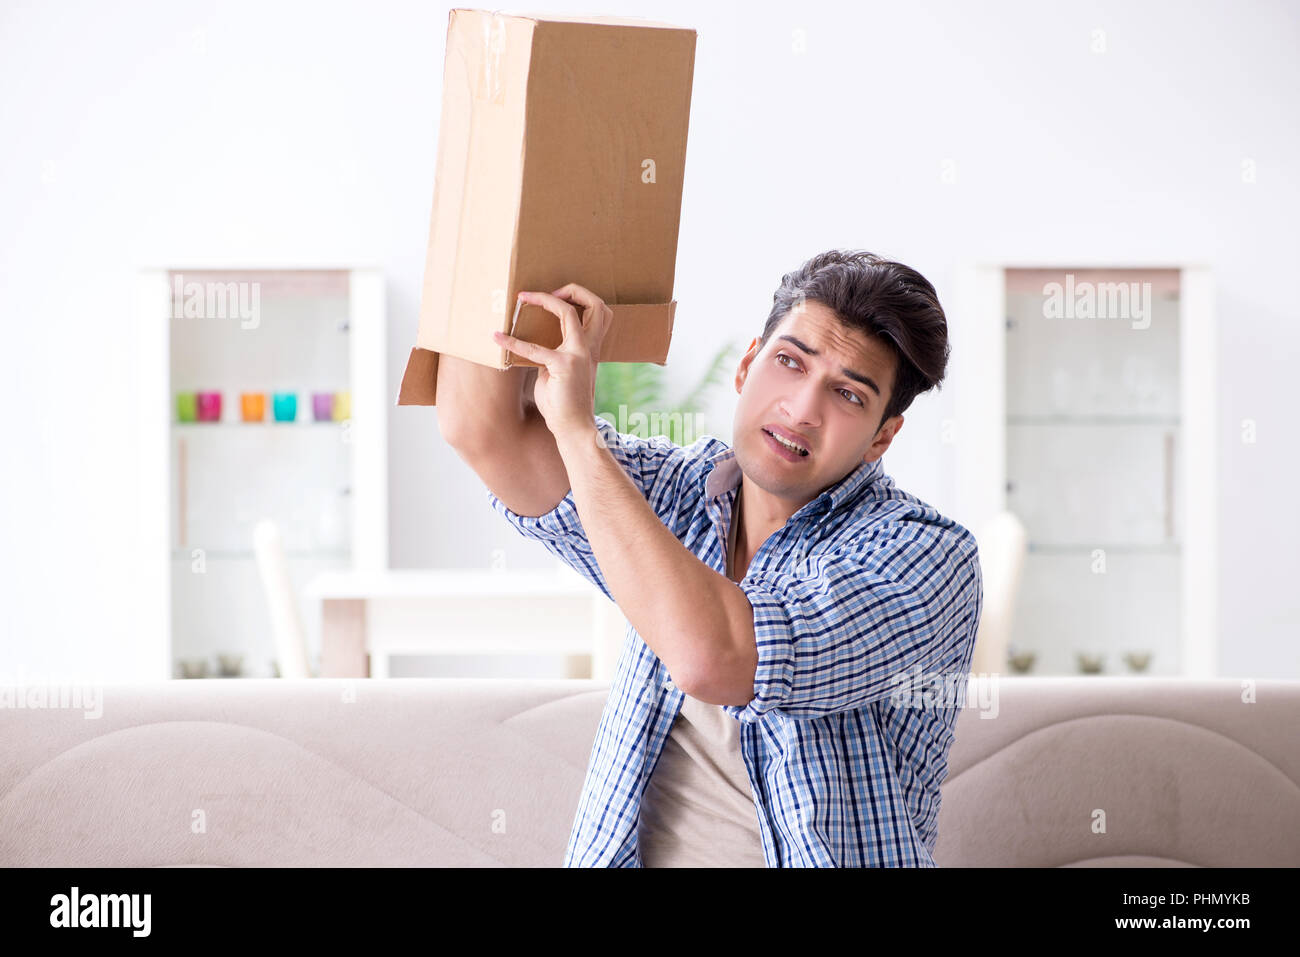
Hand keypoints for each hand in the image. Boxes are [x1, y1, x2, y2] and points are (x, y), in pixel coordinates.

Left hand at [492, 283, 611, 439]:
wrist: (573, 426)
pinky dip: (513, 341)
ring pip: (568, 313)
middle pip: (595, 303)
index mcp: (590, 347)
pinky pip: (534, 347)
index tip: (552, 297)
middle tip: (545, 291)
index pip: (598, 311)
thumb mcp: (559, 370)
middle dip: (572, 289)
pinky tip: (498, 338)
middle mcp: (588, 346)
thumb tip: (532, 343)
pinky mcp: (562, 365)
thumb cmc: (563, 401)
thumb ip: (552, 353)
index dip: (578, 298)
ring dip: (544, 300)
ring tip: (521, 298)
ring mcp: (577, 354)